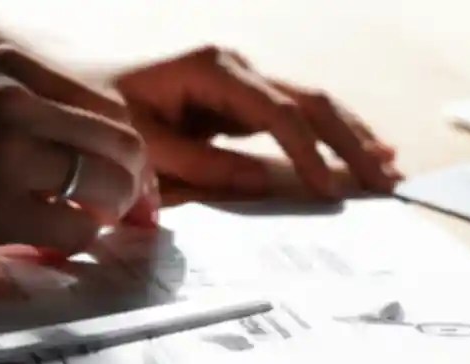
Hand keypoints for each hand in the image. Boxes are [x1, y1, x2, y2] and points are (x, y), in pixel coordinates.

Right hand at [0, 45, 154, 258]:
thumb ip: (30, 114)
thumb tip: (101, 159)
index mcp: (12, 68)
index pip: (108, 109)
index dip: (127, 154)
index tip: (129, 185)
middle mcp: (16, 102)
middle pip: (122, 145)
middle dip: (134, 186)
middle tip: (125, 217)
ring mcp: (6, 153)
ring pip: (108, 186)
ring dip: (110, 215)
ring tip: (84, 228)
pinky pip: (77, 229)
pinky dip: (79, 243)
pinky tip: (54, 247)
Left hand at [109, 45, 401, 198]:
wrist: (79, 84)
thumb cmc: (103, 113)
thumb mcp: (143, 144)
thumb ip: (200, 163)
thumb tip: (262, 181)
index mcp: (212, 68)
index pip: (277, 112)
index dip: (308, 152)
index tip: (330, 190)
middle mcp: (237, 66)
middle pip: (311, 100)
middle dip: (351, 141)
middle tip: (387, 178)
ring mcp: (244, 79)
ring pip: (314, 104)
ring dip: (353, 135)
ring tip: (391, 167)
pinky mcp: (244, 99)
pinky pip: (299, 117)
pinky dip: (332, 136)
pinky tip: (363, 151)